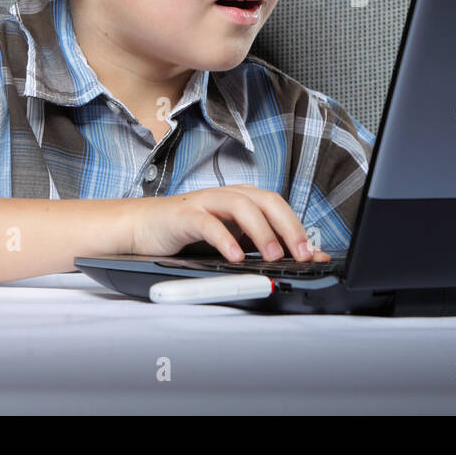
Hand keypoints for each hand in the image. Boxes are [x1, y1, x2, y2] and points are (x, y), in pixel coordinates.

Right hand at [127, 185, 331, 262]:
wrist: (142, 226)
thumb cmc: (188, 233)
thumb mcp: (231, 240)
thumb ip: (261, 246)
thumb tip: (300, 258)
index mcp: (242, 199)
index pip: (279, 207)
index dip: (298, 228)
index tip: (314, 255)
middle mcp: (227, 196)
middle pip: (266, 201)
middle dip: (288, 227)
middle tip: (300, 255)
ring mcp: (205, 202)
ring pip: (241, 206)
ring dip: (261, 231)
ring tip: (272, 256)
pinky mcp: (183, 216)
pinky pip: (207, 223)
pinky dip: (224, 239)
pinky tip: (234, 256)